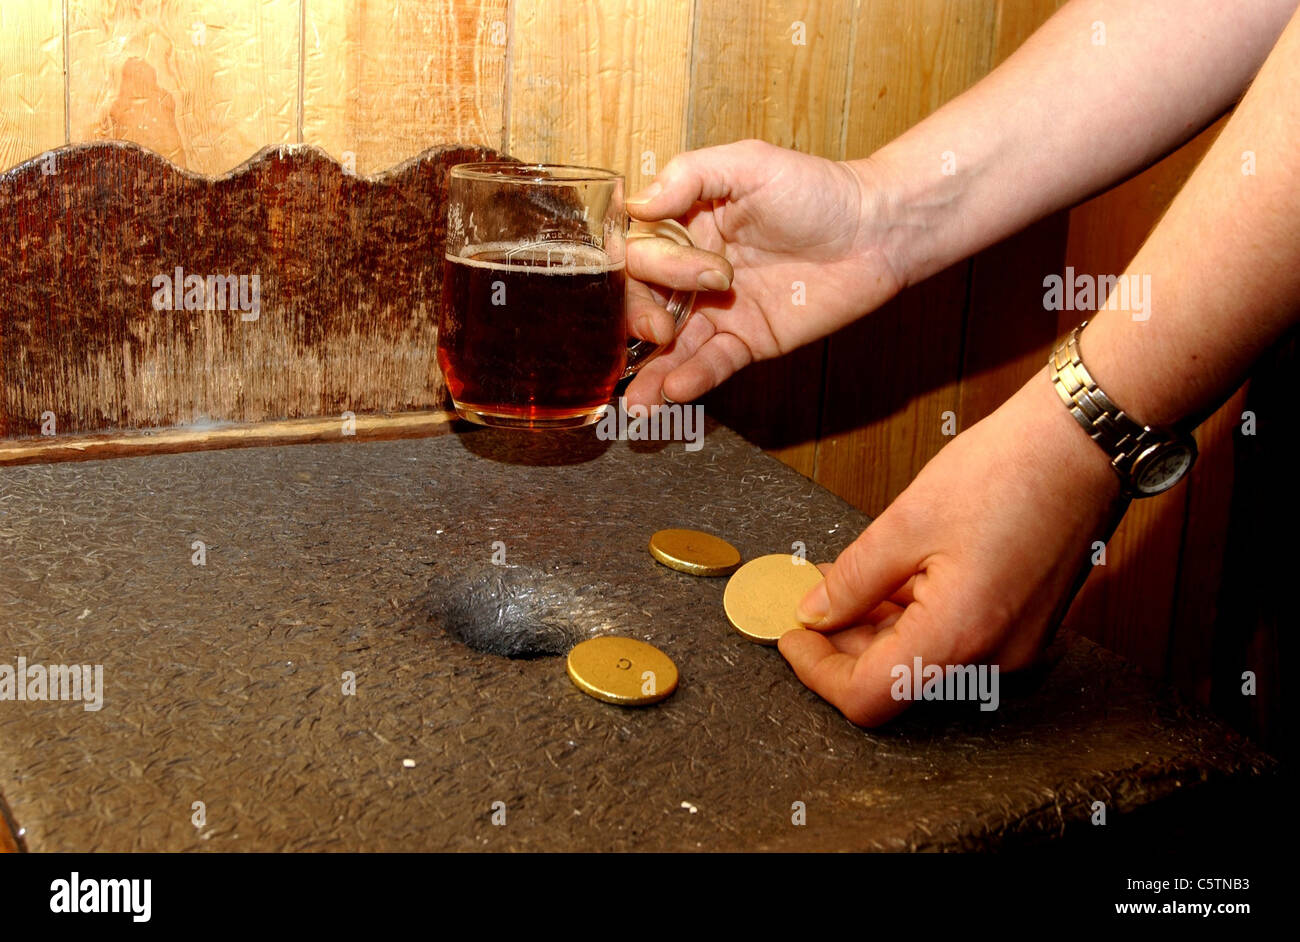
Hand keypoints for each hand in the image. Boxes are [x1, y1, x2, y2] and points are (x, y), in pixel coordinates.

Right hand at [621, 139, 903, 407]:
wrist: (875, 231)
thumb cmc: (818, 189)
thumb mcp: (749, 163)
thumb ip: (689, 176)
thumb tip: (637, 204)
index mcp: (686, 226)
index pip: (642, 253)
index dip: (650, 268)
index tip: (679, 274)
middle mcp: (694, 270)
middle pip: (646, 301)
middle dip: (642, 319)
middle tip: (660, 330)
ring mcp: (720, 309)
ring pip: (673, 344)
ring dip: (652, 372)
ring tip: (638, 401)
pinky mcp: (749, 339)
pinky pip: (714, 362)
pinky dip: (695, 377)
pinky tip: (676, 391)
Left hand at [779, 369, 1127, 725]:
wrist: (1083, 442)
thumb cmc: (1007, 471)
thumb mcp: (906, 522)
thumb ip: (852, 580)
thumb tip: (814, 613)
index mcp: (960, 636)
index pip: (869, 696)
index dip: (818, 671)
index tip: (791, 637)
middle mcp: (994, 657)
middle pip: (897, 679)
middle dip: (844, 643)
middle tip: (809, 598)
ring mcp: (1016, 645)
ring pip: (925, 659)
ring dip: (877, 628)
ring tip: (842, 579)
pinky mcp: (1026, 625)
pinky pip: (956, 639)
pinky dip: (915, 617)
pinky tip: (890, 579)